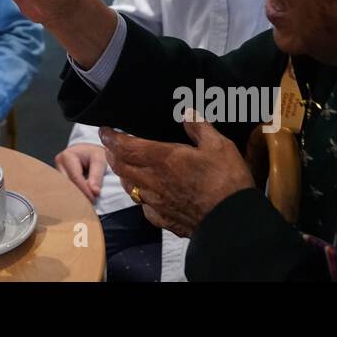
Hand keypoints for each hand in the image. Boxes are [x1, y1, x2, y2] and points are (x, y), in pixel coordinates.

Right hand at [54, 142, 106, 203]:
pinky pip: (66, 188)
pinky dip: (75, 193)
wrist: (90, 150)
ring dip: (77, 195)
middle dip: (79, 194)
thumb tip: (94, 191)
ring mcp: (58, 171)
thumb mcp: (100, 160)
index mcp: (67, 156)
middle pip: (67, 183)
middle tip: (91, 203)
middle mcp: (59, 163)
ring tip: (88, 202)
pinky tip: (82, 199)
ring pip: (66, 188)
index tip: (93, 199)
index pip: (75, 177)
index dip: (84, 189)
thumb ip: (97, 175)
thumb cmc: (94, 153)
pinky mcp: (60, 178)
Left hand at [99, 113, 254, 237]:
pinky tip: (145, 194)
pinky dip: (139, 196)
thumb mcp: (219, 146)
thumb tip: (188, 113)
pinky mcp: (164, 220)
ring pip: (129, 187)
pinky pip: (143, 206)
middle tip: (110, 146)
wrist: (232, 223)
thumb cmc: (226, 183)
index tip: (104, 131)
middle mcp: (153, 181)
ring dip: (122, 174)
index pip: (126, 147)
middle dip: (111, 154)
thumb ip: (200, 127)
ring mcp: (157, 203)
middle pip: (121, 167)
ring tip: (124, 165)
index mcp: (163, 159)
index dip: (110, 138)